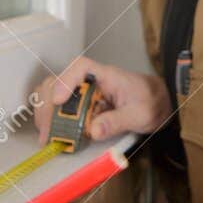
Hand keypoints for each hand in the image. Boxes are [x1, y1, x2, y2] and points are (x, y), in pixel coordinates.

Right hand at [32, 56, 170, 144]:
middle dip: (48, 106)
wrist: (157, 103)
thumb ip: (118, 121)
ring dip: (46, 114)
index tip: (58, 100)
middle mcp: (90, 81)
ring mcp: (82, 93)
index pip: (81, 67)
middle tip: (48, 130)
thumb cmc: (150, 101)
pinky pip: (57, 109)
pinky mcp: (79, 106)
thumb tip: (94, 130)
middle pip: (57, 82)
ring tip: (47, 135)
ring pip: (51, 94)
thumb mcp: (139, 114)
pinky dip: (51, 121)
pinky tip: (54, 136)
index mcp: (106, 75)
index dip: (65, 81)